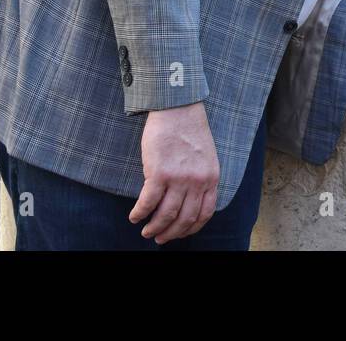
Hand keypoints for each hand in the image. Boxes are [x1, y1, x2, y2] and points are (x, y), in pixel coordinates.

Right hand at [130, 101, 219, 243]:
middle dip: (171, 233)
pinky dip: (140, 213)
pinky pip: (148, 202)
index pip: (204, 213)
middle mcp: (197, 181)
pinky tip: (134, 216)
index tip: (180, 233)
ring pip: (166, 215)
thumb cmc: (188, 130)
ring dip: (155, 227)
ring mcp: (179, 178)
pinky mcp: (159, 172)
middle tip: (159, 238)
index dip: (191, 228)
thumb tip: (189, 200)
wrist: (178, 108)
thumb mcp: (206, 156)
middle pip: (184, 219)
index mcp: (211, 178)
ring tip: (146, 231)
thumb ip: (201, 178)